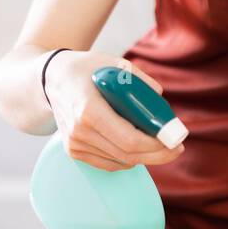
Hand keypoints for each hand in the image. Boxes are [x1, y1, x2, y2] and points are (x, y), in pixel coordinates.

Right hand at [45, 49, 186, 171]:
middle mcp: (79, 131)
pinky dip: (128, 158)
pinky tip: (138, 147)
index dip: (156, 145)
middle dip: (158, 154)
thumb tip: (159, 98)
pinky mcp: (74, 151)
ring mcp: (75, 144)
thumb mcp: (114, 64)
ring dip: (145, 156)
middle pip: (128, 155)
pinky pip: (109, 163)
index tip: (176, 141)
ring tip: (159, 143)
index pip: (129, 140)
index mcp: (89, 109)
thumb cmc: (86, 70)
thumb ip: (139, 80)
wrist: (51, 80)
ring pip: (120, 162)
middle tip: (176, 147)